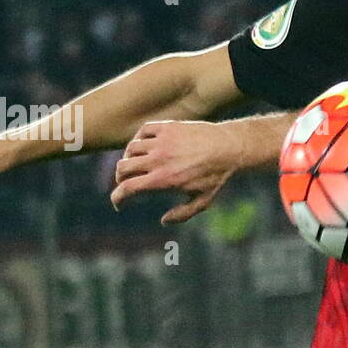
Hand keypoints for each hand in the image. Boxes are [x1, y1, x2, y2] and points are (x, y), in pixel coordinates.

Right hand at [110, 120, 245, 223]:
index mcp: (163, 179)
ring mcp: (161, 141)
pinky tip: (144, 146)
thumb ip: (182, 214)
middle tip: (126, 183)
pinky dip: (139, 139)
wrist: (229, 147)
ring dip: (129, 159)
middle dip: (120, 179)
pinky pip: (143, 131)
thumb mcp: (203, 201)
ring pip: (130, 149)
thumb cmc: (216, 176)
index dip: (117, 198)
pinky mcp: (167, 126)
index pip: (127, 188)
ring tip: (136, 165)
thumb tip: (164, 220)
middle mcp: (158, 159)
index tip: (119, 203)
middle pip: (123, 167)